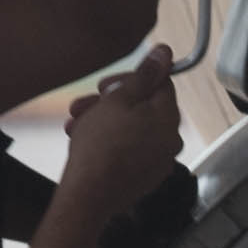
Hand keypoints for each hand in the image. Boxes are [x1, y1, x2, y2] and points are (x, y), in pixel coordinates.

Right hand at [60, 48, 186, 217]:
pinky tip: (86, 141)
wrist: (88, 194)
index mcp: (169, 118)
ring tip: (77, 123)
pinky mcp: (144, 177)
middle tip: (87, 103)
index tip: (108, 83)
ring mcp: (159, 161)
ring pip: (132, 129)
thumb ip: (144, 75)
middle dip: (111, 102)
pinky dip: (110, 142)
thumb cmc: (101, 146)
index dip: (132, 79)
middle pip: (144, 108)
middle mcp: (170, 140)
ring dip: (104, 121)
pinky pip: (129, 150)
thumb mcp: (118, 100)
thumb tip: (164, 53)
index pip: (160, 84)